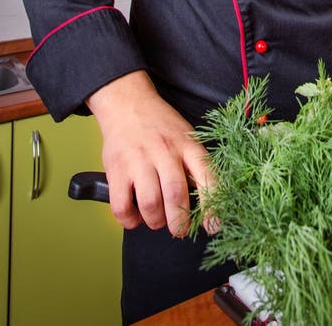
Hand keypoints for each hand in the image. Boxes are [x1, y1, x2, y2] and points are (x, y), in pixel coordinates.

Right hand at [86, 70, 215, 235]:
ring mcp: (139, 160)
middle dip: (180, 223)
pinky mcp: (117, 169)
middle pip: (176, 196)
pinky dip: (130, 220)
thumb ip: (194, 164)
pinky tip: (135, 216)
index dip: (212, 205)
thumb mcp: (185, 136)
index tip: (213, 226)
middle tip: (179, 229)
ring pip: (151, 204)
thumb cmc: (160, 125)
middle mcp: (165, 151)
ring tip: (157, 220)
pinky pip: (122, 206)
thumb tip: (204, 200)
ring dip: (155, 221)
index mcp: (187, 144)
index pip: (206, 176)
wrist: (128, 103)